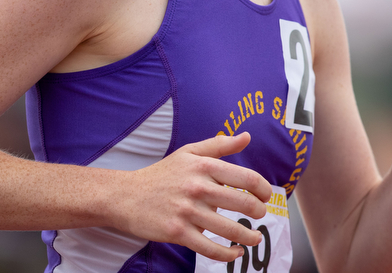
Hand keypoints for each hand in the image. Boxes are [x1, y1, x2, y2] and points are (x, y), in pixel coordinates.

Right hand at [115, 132, 272, 261]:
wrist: (125, 196)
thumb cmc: (161, 174)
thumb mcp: (189, 153)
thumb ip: (219, 145)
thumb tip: (246, 137)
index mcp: (203, 166)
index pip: (246, 178)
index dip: (263, 189)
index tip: (266, 196)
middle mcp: (198, 188)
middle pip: (243, 203)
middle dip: (259, 212)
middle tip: (260, 216)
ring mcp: (187, 211)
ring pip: (229, 229)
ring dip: (249, 237)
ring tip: (255, 239)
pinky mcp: (178, 232)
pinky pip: (210, 248)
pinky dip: (228, 254)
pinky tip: (235, 253)